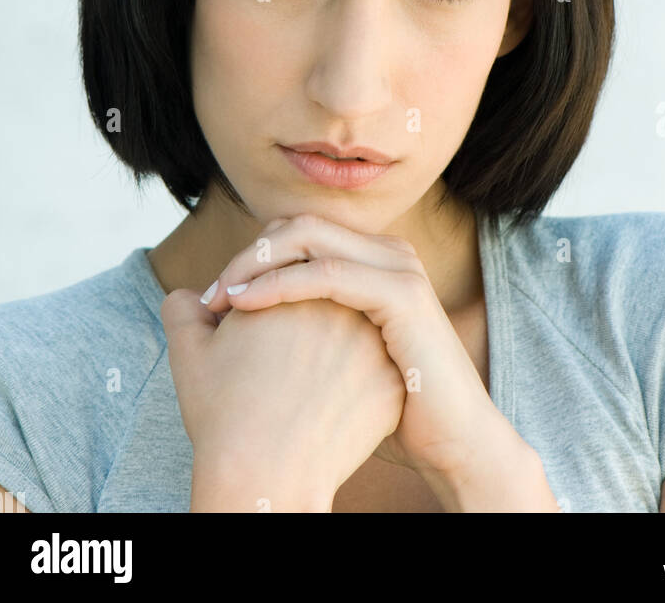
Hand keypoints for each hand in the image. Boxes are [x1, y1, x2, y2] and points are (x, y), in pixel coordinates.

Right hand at [161, 281, 406, 509]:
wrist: (265, 476)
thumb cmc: (224, 414)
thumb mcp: (190, 353)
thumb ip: (183, 310)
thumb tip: (188, 296)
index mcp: (298, 285)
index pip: (285, 281)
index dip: (260, 312)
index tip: (249, 349)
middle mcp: (344, 305)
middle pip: (321, 304)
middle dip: (297, 327)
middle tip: (272, 368)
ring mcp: (375, 344)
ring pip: (351, 336)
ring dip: (329, 350)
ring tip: (299, 388)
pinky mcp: (391, 383)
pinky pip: (371, 374)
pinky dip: (349, 386)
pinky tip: (323, 410)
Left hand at [200, 211, 507, 480]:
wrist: (453, 440)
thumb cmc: (392, 407)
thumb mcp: (341, 356)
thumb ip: (307, 327)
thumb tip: (238, 326)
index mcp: (372, 259)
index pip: (298, 231)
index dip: (252, 256)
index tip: (213, 300)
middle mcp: (387, 252)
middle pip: (298, 225)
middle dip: (247, 255)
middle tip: (211, 298)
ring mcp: (398, 268)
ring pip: (307, 237)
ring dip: (255, 264)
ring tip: (220, 300)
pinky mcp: (402, 293)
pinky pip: (326, 273)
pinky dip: (279, 284)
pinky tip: (246, 306)